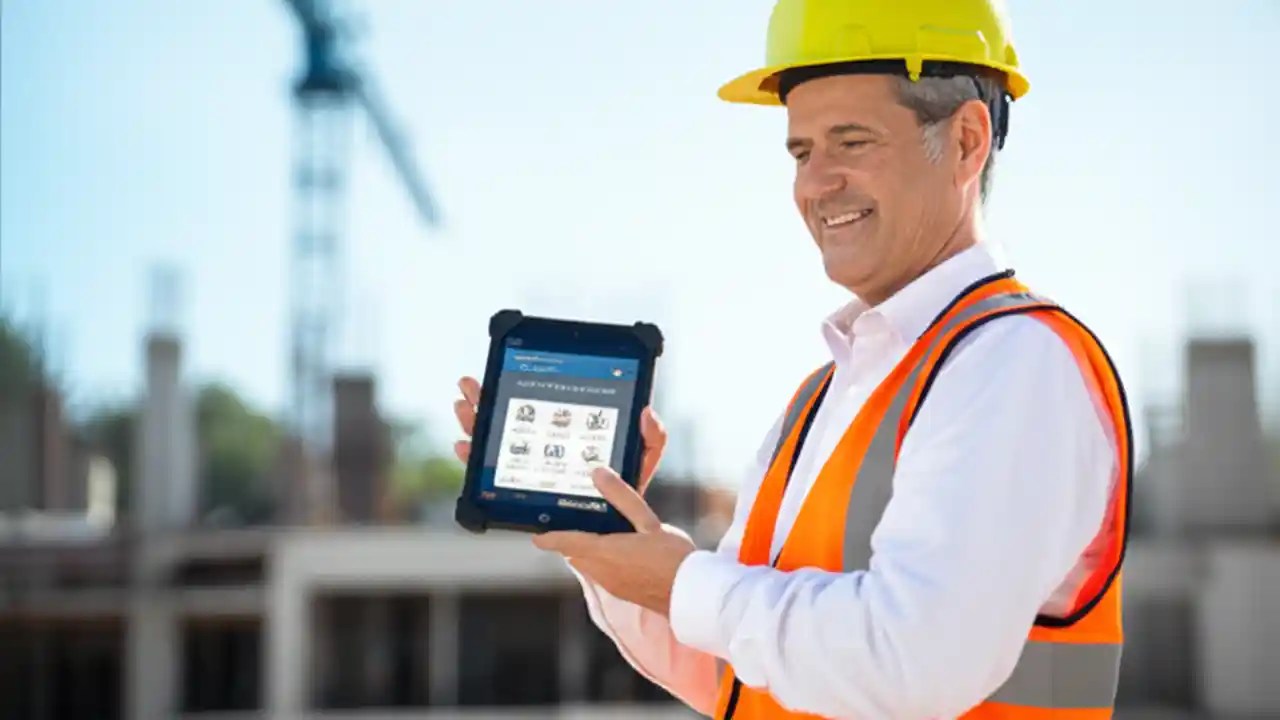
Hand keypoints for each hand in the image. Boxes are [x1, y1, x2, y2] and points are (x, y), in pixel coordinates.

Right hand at [451, 376, 669, 494]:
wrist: (612, 534)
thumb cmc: (625, 491)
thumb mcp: (641, 462)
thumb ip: (652, 439)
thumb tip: (647, 413)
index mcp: (567, 432)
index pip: (540, 403)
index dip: (520, 386)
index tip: (506, 369)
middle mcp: (543, 446)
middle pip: (511, 416)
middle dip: (486, 398)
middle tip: (470, 383)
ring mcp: (529, 467)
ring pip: (496, 440)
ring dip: (475, 422)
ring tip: (463, 405)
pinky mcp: (520, 491)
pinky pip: (492, 475)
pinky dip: (474, 461)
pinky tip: (464, 448)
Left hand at [533, 466, 695, 616]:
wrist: (692, 595)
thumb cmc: (673, 558)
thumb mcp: (649, 522)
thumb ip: (622, 498)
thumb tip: (598, 474)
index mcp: (604, 552)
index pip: (566, 543)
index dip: (550, 537)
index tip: (537, 534)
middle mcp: (602, 571)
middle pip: (576, 554)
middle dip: (573, 541)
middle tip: (576, 520)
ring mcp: (613, 585)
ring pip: (590, 565)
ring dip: (589, 551)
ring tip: (602, 531)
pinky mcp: (624, 592)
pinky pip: (604, 574)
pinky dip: (604, 561)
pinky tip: (623, 551)